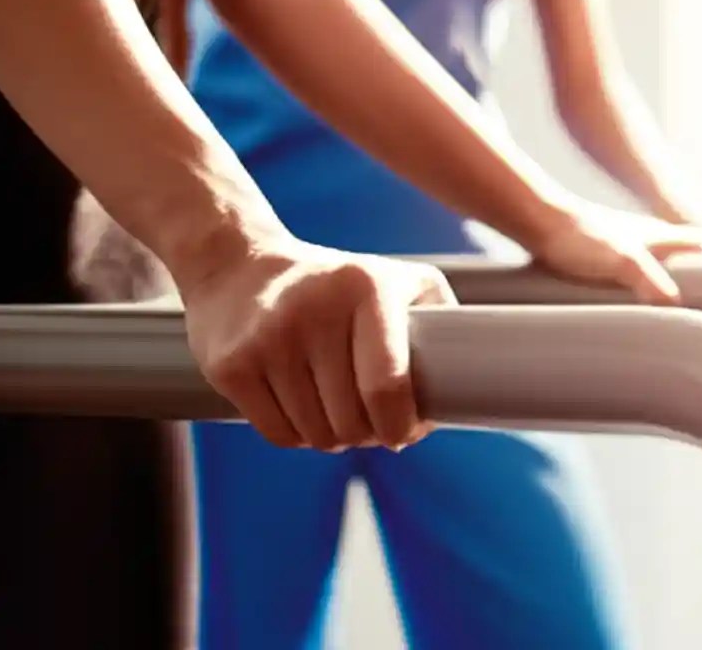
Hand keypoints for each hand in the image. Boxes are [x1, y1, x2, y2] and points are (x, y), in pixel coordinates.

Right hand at [177, 238, 454, 451]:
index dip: (401, 426)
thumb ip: (444, 320)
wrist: (237, 264)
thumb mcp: (399, 280)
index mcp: (366, 288)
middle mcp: (314, 309)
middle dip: (368, 434)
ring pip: (317, 435)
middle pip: (353, 421)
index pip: (387, 385)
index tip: (403, 434)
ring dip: (334, 437)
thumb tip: (470, 386)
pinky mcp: (231, 365)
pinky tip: (302, 407)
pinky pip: (279, 435)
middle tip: (370, 421)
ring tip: (336, 408)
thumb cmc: (340, 284)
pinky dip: (298, 435)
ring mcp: (268, 338)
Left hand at [530, 202, 701, 302]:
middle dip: (689, 281)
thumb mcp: (623, 261)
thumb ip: (651, 282)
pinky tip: (618, 310)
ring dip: (657, 288)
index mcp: (658, 236)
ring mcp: (619, 246)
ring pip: (650, 266)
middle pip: (679, 257)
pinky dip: (629, 291)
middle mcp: (643, 238)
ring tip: (657, 319)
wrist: (535, 221)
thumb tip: (677, 306)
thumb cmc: (579, 236)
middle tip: (692, 312)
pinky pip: (623, 276)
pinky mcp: (595, 257)